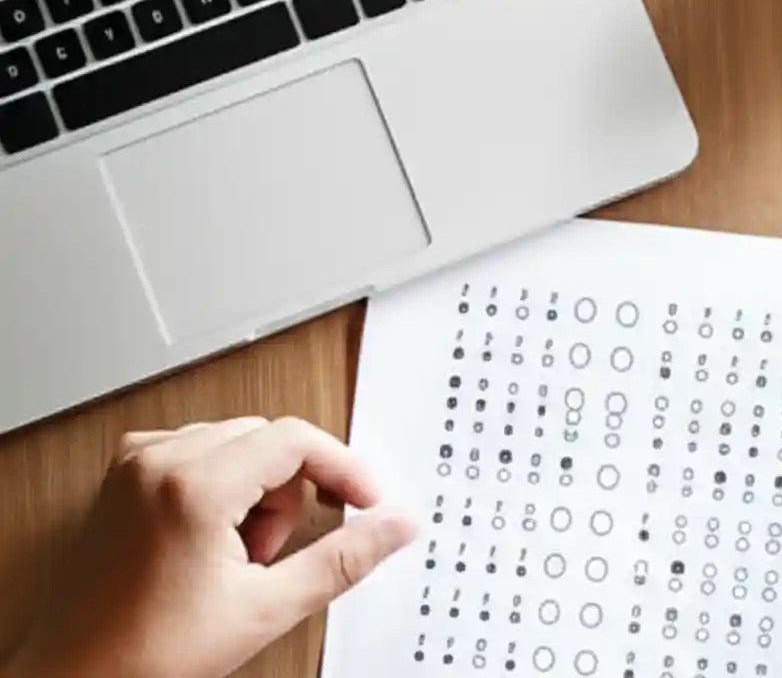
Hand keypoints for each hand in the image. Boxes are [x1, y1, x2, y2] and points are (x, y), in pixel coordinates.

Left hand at [3, 417, 416, 677]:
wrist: (78, 677)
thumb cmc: (149, 655)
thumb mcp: (266, 609)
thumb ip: (343, 559)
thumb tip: (395, 525)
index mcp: (193, 486)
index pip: (295, 439)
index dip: (343, 469)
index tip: (367, 501)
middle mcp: (158, 461)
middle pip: (268, 437)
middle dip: (295, 489)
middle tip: (284, 550)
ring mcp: (135, 465)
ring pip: (236, 443)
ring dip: (259, 489)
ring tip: (243, 554)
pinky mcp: (124, 476)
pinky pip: (198, 452)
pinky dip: (222, 486)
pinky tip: (215, 538)